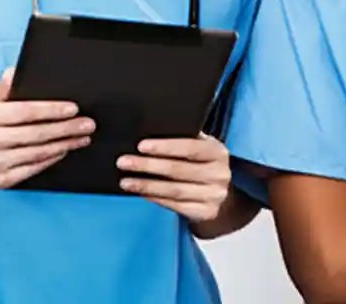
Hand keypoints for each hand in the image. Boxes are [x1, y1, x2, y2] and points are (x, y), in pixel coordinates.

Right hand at [0, 69, 92, 188]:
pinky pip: (32, 169)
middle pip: (36, 134)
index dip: (51, 110)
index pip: (25, 112)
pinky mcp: (1, 180)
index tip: (73, 108)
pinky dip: (51, 159)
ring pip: (37, 153)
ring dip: (64, 145)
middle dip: (66, 128)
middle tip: (88, 124)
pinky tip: (64, 150)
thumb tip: (15, 71)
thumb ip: (3, 88)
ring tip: (83, 137)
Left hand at [116, 133, 230, 222]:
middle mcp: (219, 174)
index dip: (164, 146)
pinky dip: (155, 198)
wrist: (222, 195)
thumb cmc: (203, 164)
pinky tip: (140, 193)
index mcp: (218, 152)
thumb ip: (184, 138)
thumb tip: (150, 131)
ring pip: (174, 190)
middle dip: (147, 165)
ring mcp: (214, 196)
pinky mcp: (206, 213)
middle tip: (123, 162)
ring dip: (146, 186)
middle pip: (178, 170)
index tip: (141, 145)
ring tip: (125, 181)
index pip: (190, 147)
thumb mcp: (201, 147)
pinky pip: (175, 206)